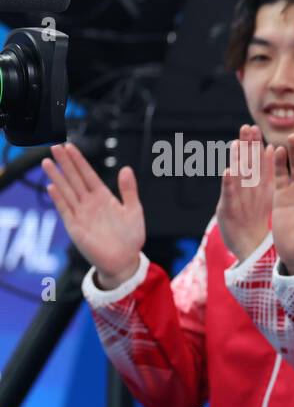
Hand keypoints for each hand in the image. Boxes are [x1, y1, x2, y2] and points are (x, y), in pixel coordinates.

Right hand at [43, 143, 144, 289]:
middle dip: (65, 163)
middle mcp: (90, 203)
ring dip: (57, 177)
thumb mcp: (134, 210)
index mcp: (104, 197)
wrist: (124, 260)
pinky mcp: (75, 227)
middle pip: (74, 179)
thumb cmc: (130, 237)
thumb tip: (126, 169)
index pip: (88, 174)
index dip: (79, 161)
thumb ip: (129, 190)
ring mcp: (81, 214)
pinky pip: (66, 210)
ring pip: (67, 191)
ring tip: (47, 162)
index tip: (70, 146)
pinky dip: (60, 199)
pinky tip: (53, 187)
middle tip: (55, 146)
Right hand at [216, 124, 274, 261]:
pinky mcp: (228, 209)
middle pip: (245, 163)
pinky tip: (229, 172)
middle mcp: (244, 188)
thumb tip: (272, 148)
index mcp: (255, 184)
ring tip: (236, 144)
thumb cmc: (257, 221)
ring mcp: (235, 197)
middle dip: (245, 146)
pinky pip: (230, 195)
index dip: (254, 145)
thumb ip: (267, 172)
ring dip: (236, 160)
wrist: (249, 248)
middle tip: (247, 128)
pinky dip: (229, 184)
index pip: (255, 160)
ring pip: (237, 176)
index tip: (255, 128)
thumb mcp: (265, 194)